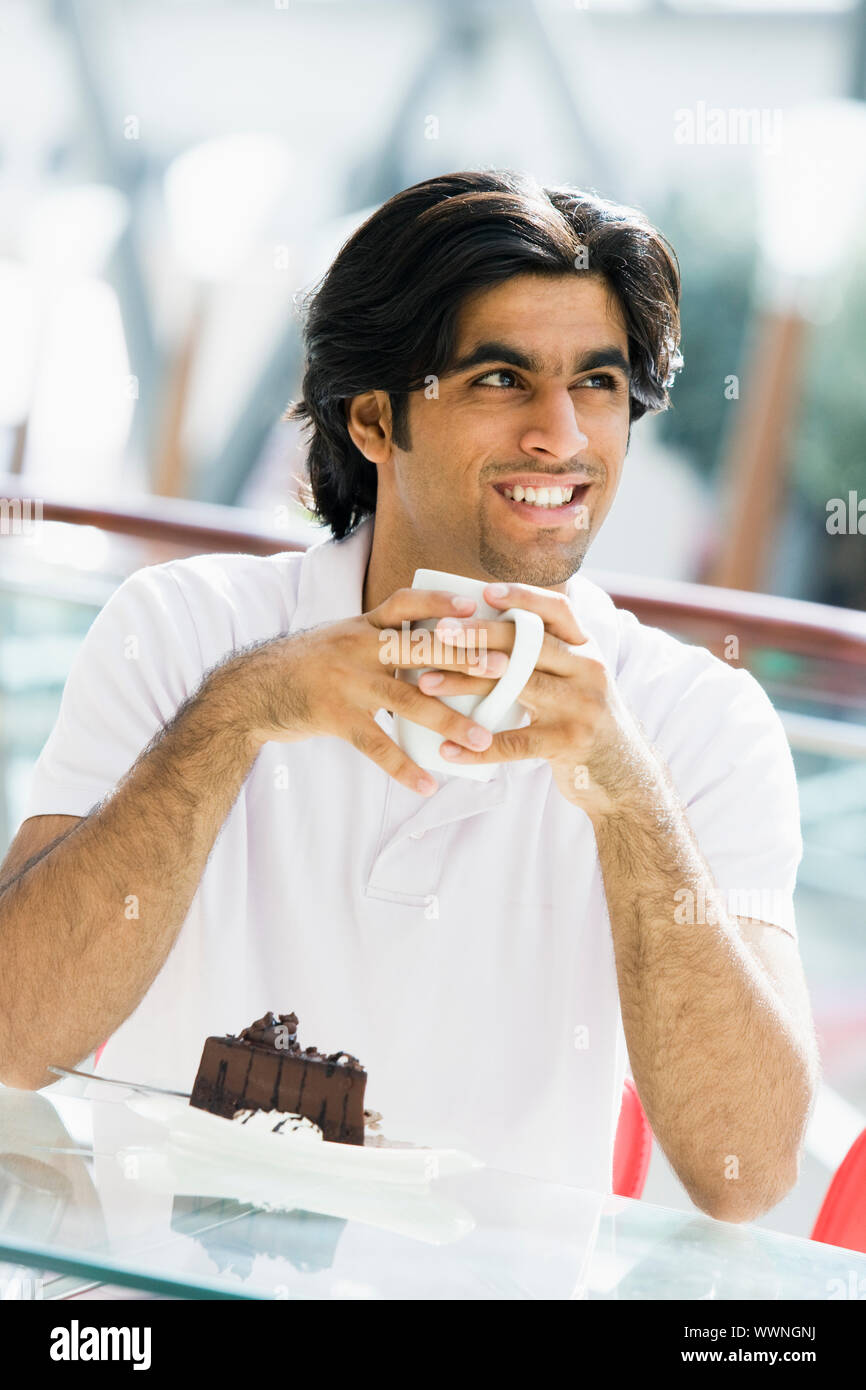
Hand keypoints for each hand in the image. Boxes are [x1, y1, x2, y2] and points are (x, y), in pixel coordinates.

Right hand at [231, 587, 515, 796]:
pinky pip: (376, 745)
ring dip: (448, 721)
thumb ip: (380, 640)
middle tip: (503, 670)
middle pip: (419, 649)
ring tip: (482, 741)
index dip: (439, 602)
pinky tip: (427, 785)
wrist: (249, 690)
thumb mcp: (340, 639)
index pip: (405, 603)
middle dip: (464, 659)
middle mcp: (357, 648)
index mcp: (363, 626)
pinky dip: (403, 767)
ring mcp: (347, 683)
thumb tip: (433, 648)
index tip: (474, 607)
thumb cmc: (304, 666)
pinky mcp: (335, 717)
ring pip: (407, 700)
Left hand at [416, 582, 660, 816]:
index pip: (558, 611)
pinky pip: (515, 743)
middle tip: (438, 633)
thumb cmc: (582, 718)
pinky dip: (477, 747)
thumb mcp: (576, 678)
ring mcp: (580, 706)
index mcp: (587, 649)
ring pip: (516, 686)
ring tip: (426, 683)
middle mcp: (589, 670)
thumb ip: (545, 655)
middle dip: (479, 635)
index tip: (484, 592)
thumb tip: (485, 626)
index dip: (522, 597)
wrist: (623, 774)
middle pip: (528, 644)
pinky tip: (447, 748)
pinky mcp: (568, 743)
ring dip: (465, 684)